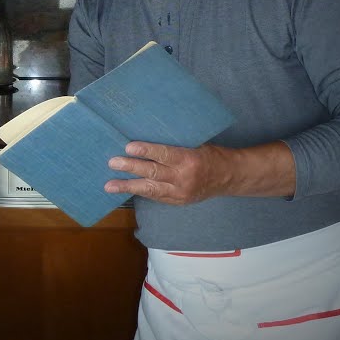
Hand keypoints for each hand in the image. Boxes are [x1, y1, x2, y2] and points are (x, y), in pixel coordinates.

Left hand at [105, 140, 296, 201]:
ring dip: (128, 186)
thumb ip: (174, 145)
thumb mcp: (196, 144)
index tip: (128, 146)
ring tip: (109, 185)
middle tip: (113, 162)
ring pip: (150, 189)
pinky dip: (140, 192)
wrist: (230, 177)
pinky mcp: (178, 202)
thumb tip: (148, 137)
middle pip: (153, 173)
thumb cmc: (211, 154)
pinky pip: (156, 197)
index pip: (164, 154)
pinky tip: (126, 189)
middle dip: (131, 168)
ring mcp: (180, 193)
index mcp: (189, 159)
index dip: (146, 150)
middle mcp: (184, 178)